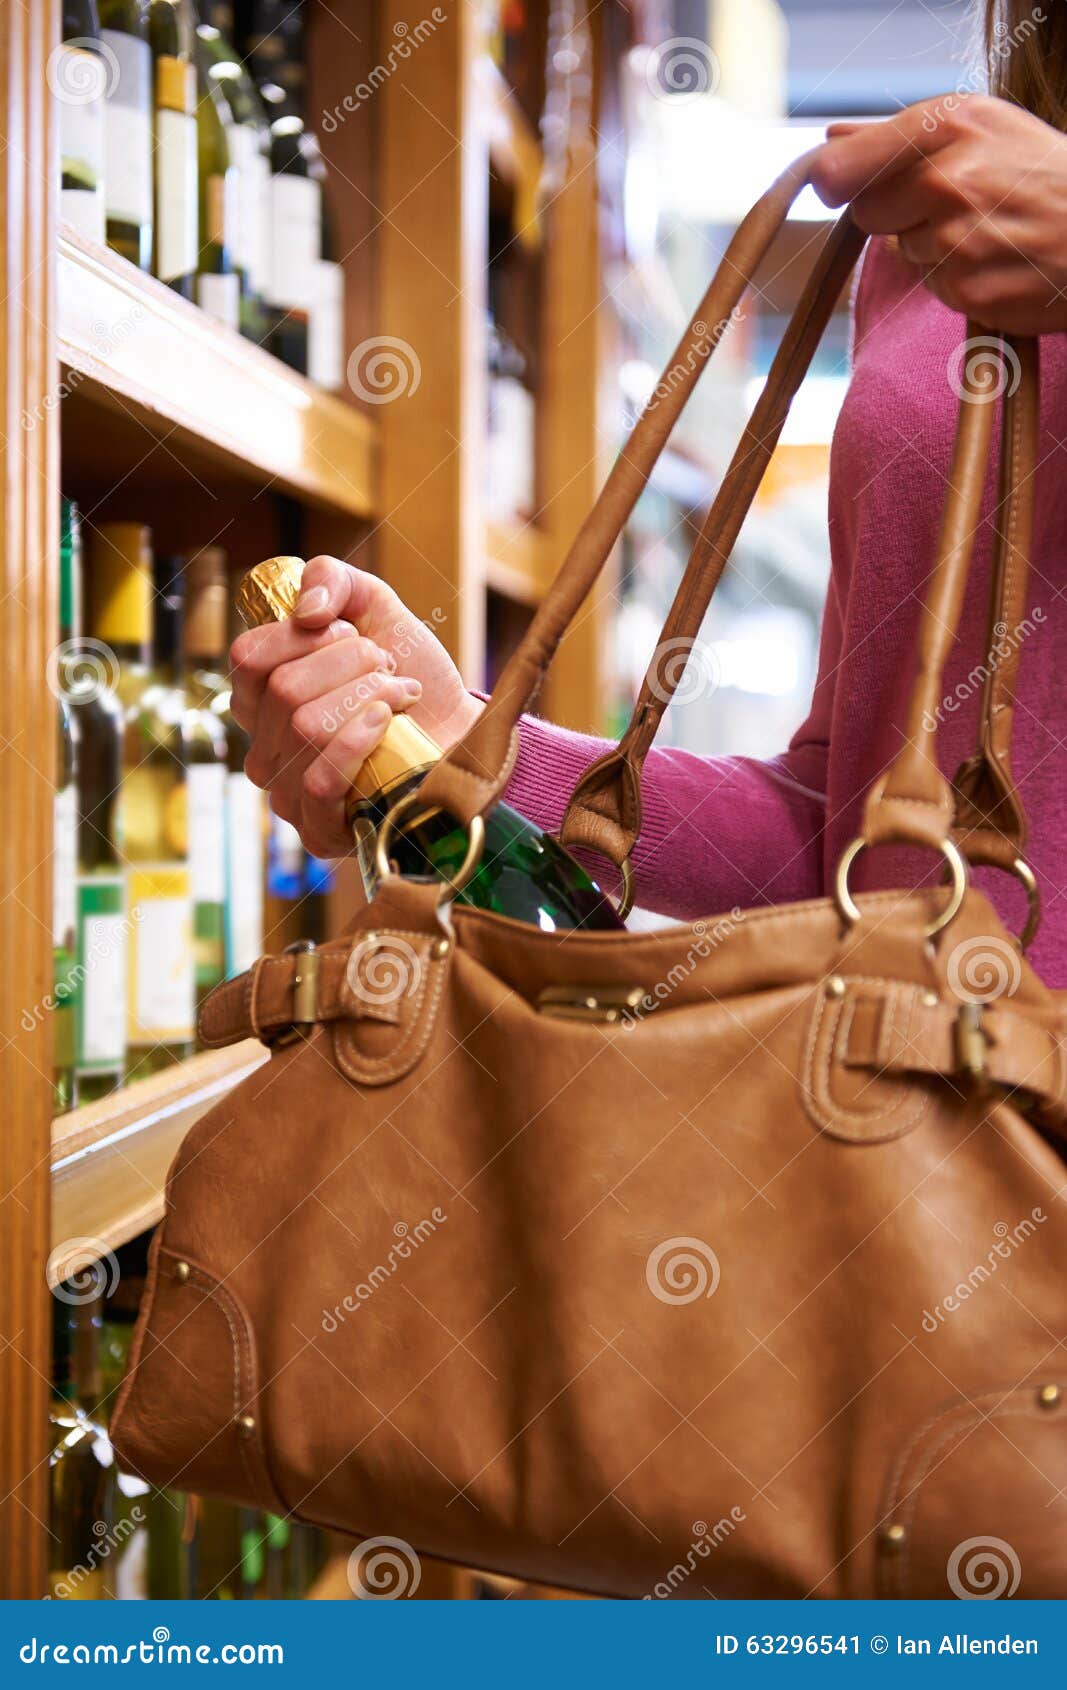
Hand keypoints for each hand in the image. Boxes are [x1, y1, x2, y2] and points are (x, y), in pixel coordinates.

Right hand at [230, 555, 482, 856]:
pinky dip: (359, 740)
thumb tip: (307, 610)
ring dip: (369, 696)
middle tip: (386, 668)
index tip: (351, 633)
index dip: (308, 635)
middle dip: (352, 663)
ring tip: (399, 695)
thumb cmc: (410, 674)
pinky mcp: (320, 830)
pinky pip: (319, 780)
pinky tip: (388, 722)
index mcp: (258, 699)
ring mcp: (287, 794)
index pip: (250, 657)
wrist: (459, 730)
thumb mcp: (373, 608)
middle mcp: (263, 747)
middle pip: (285, 689)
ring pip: (306, 727)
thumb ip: (332, 580)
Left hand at [810, 94, 1066, 332]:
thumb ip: (899, 135)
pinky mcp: (968, 291)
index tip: (840, 184)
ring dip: (934, 247)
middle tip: (954, 202)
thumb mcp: (982, 126)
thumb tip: (830, 138)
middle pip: (868, 213)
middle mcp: (947, 181)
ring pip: (905, 252)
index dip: (836, 180)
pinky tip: (998, 260)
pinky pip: (935, 287)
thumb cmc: (1040, 172)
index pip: (841, 167)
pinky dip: (960, 279)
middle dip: (898, 211)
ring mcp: (956, 241)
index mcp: (947, 127)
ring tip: (989, 229)